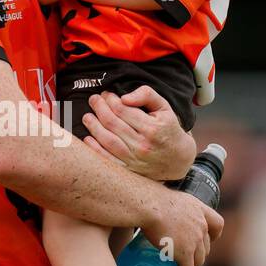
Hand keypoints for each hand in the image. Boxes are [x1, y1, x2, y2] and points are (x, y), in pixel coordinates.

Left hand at [81, 86, 196, 179]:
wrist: (178, 159)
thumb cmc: (168, 129)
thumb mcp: (164, 108)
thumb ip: (147, 95)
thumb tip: (125, 97)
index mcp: (152, 128)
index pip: (122, 109)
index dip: (110, 100)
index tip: (105, 94)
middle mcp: (142, 145)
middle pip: (112, 123)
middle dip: (99, 109)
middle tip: (93, 100)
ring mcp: (134, 160)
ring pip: (107, 140)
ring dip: (93, 127)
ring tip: (87, 117)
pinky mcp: (129, 171)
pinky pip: (107, 159)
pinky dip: (94, 149)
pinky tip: (88, 138)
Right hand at [141, 183, 223, 265]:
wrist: (149, 207)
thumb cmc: (151, 199)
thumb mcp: (169, 199)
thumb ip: (170, 207)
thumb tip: (155, 210)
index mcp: (199, 210)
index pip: (217, 224)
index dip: (213, 235)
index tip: (207, 238)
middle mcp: (201, 225)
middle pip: (206, 246)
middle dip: (198, 253)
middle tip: (184, 256)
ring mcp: (195, 240)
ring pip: (199, 260)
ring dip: (190, 265)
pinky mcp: (185, 253)